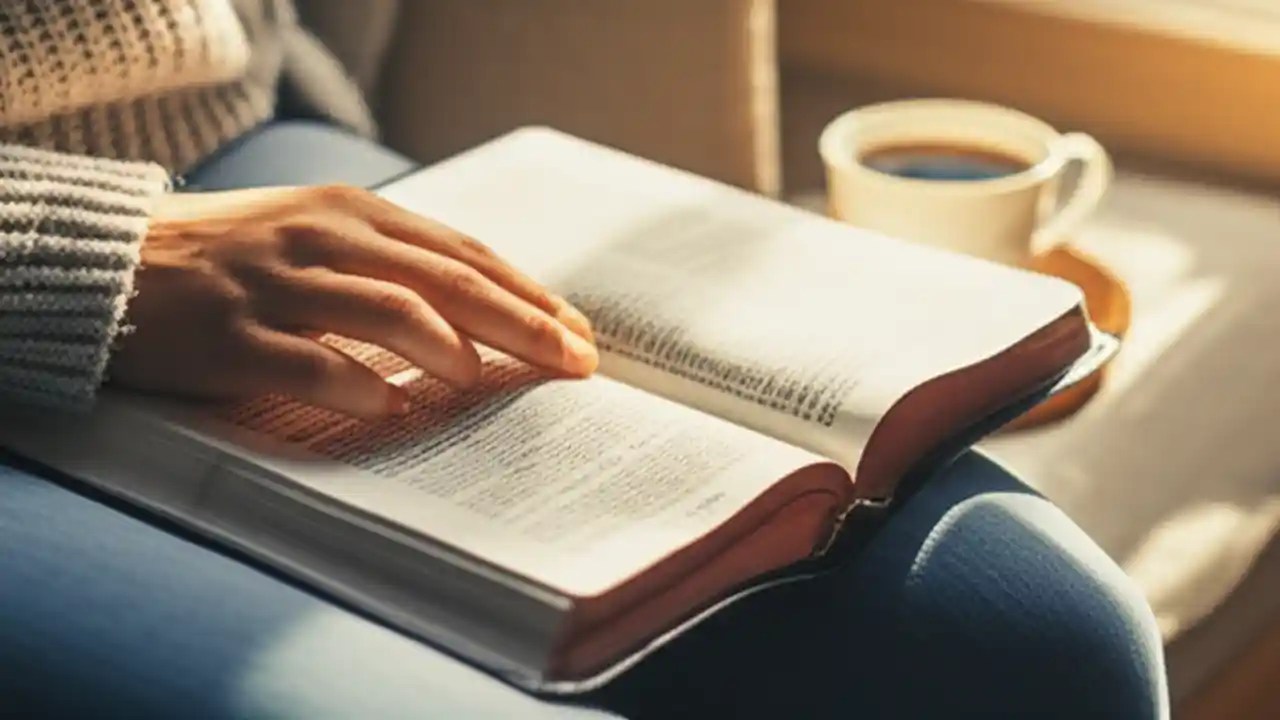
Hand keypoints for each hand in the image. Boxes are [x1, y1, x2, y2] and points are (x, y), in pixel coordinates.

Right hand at [110, 185, 596, 417]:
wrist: (114, 264)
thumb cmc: (236, 260)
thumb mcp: (319, 238)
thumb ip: (393, 264)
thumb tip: (487, 316)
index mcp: (353, 213)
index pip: (463, 254)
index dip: (529, 295)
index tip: (580, 334)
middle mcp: (323, 239)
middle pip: (447, 281)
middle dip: (523, 324)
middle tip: (576, 364)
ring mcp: (276, 286)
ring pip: (388, 311)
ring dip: (449, 350)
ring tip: (487, 383)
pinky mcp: (229, 336)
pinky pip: (308, 363)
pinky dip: (358, 389)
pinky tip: (394, 413)